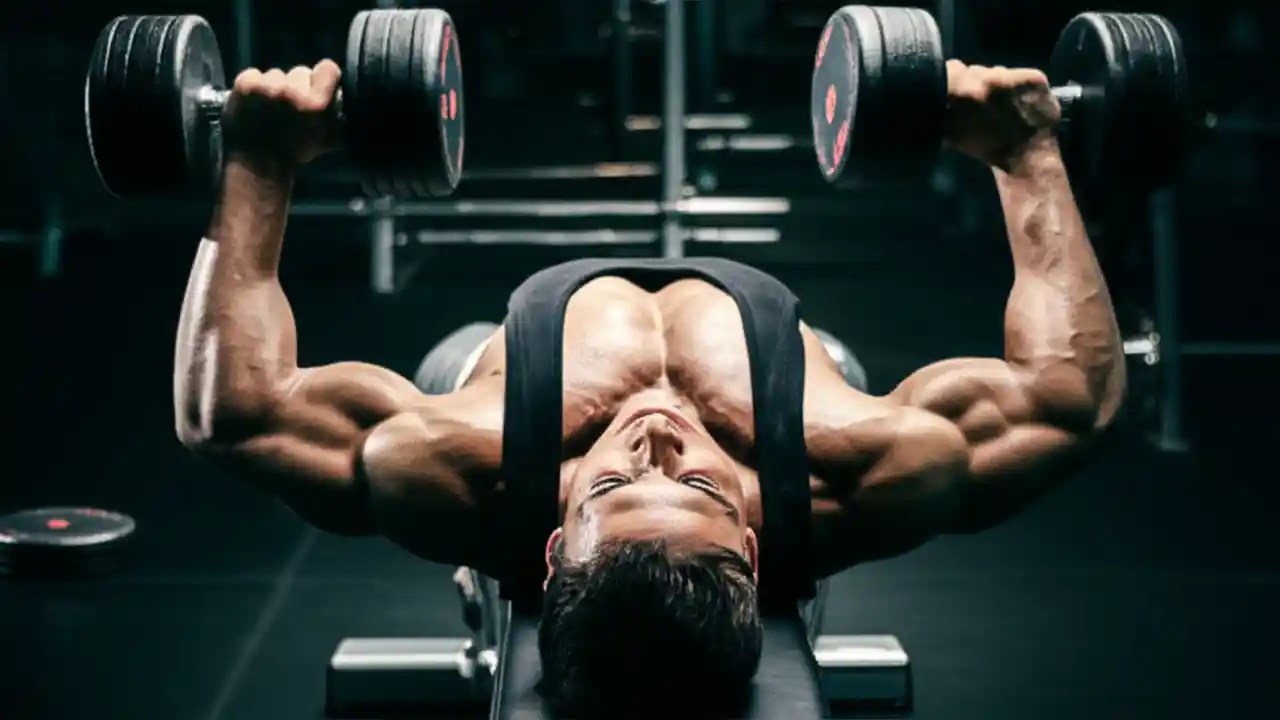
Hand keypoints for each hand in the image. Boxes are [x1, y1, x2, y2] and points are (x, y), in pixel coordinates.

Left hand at [222, 60, 342, 173]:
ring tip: (270, 106)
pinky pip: (253, 74)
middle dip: (298, 85)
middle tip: (292, 103)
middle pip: (300, 71)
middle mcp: (292, 92)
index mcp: (315, 104)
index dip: (324, 76)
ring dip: (275, 86)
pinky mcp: (244, 85)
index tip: (320, 85)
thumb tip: (345, 97)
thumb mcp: (327, 139)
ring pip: (276, 74)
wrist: (257, 163)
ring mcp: (266, 87)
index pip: (328, 68)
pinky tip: (254, 103)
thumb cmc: (295, 153)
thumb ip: (338, 117)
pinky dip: (254, 86)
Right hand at [944, 60, 1060, 170]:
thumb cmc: (987, 148)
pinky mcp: (1034, 77)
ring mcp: (1014, 77)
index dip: (955, 79)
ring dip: (999, 83)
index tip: (959, 90)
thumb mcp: (954, 132)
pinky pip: (1022, 74)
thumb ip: (944, 110)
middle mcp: (988, 79)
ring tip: (1003, 105)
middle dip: (977, 83)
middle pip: (977, 70)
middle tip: (983, 102)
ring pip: (999, 71)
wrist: (1026, 158)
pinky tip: (1020, 103)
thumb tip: (935, 94)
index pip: (953, 68)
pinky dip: (1021, 86)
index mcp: (963, 92)